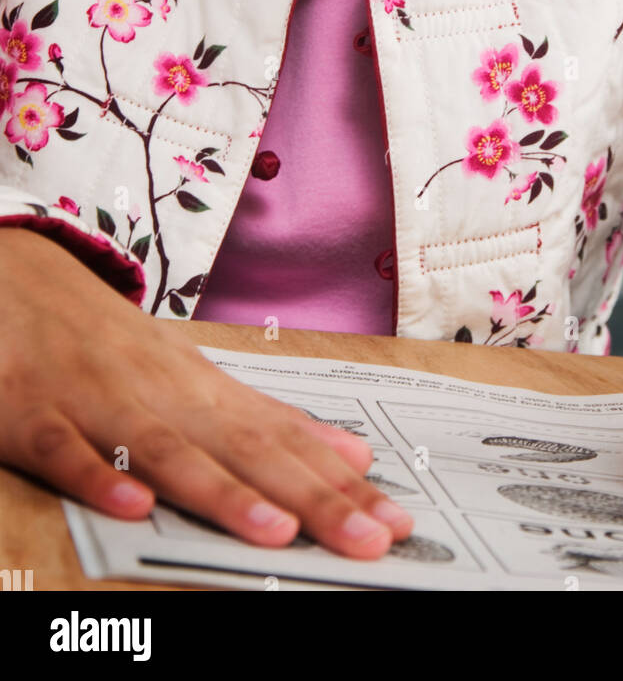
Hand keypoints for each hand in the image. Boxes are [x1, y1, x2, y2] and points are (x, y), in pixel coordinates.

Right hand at [0, 227, 414, 556]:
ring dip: (221, 490)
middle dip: (309, 496)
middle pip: (243, 449)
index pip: (283, 440)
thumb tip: (350, 450)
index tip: (392, 519)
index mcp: (202, 389)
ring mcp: (97, 401)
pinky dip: (98, 476)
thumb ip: (266, 418)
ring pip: (164, 451)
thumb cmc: (111, 341)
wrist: (17, 276)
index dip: (338, 483)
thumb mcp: (192, 374)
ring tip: (278, 530)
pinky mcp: (32, 413)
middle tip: (368, 537)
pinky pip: (65, 450)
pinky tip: (137, 507)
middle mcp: (161, 394)